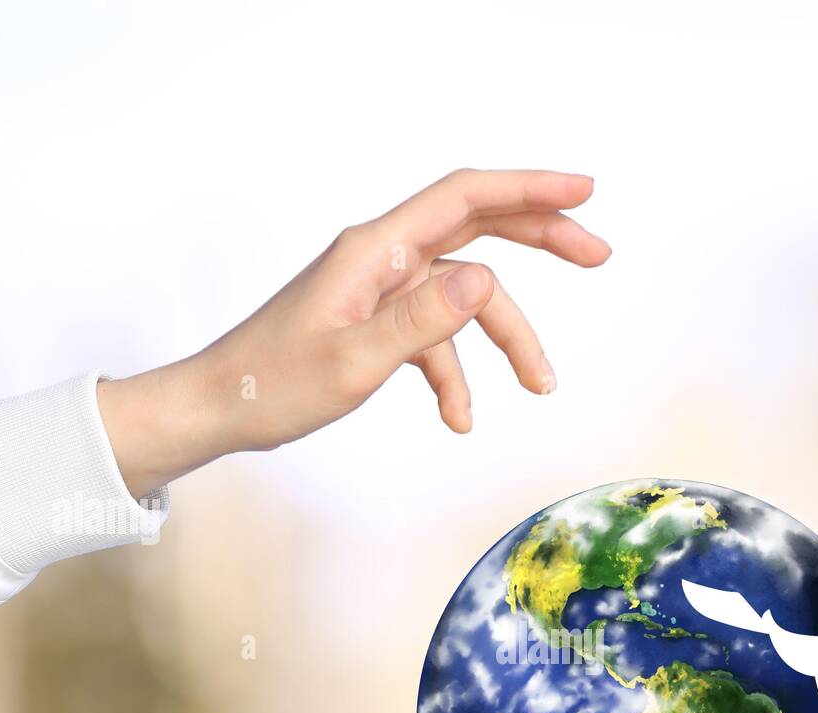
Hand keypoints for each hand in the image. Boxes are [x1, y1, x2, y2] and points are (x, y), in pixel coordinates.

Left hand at [98, 168, 609, 495]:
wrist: (220, 408)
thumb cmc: (271, 384)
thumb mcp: (353, 361)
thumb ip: (420, 322)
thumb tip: (486, 280)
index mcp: (376, 251)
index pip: (464, 198)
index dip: (528, 188)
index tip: (582, 192)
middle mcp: (383, 258)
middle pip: (477, 230)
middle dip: (540, 240)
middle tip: (597, 253)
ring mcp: (380, 289)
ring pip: (464, 298)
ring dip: (505, 339)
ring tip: (539, 385)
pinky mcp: (375, 322)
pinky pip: (434, 338)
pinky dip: (454, 374)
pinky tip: (459, 417)